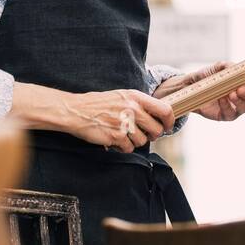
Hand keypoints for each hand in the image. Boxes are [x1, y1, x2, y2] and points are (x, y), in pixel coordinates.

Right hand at [53, 87, 174, 151]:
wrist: (75, 111)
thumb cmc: (98, 103)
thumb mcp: (121, 96)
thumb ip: (139, 103)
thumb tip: (158, 115)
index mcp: (135, 97)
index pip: (165, 110)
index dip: (169, 121)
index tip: (167, 126)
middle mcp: (132, 109)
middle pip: (156, 130)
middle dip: (153, 135)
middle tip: (145, 135)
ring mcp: (124, 123)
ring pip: (143, 141)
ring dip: (135, 142)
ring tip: (124, 135)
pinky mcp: (115, 136)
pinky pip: (129, 148)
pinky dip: (123, 147)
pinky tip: (115, 140)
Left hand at [154, 61, 244, 121]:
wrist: (192, 86)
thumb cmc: (209, 76)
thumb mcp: (218, 67)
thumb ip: (228, 66)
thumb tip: (236, 67)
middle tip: (242, 89)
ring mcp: (236, 107)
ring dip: (240, 101)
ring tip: (231, 93)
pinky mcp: (225, 115)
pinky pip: (231, 114)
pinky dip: (227, 106)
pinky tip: (222, 99)